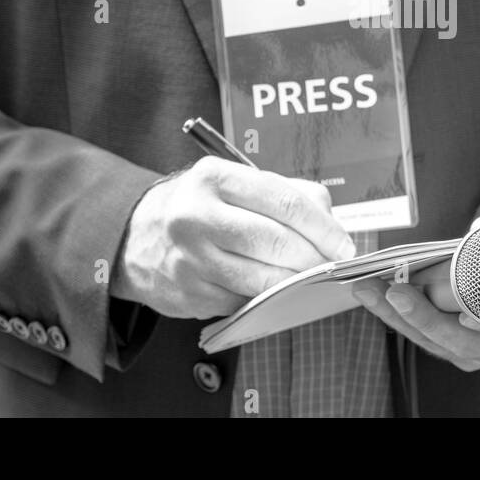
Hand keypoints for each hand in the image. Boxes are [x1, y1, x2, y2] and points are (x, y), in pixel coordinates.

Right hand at [112, 156, 355, 318]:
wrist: (135, 235)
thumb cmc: (200, 206)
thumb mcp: (234, 183)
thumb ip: (286, 194)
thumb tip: (330, 222)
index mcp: (215, 178)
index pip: (285, 203)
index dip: (323, 228)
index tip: (343, 244)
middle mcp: (197, 216)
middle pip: (276, 243)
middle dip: (315, 259)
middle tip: (333, 266)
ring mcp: (190, 259)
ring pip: (263, 279)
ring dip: (296, 283)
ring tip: (311, 279)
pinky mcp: (188, 294)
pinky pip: (243, 301)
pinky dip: (267, 299)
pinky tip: (276, 291)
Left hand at [351, 203, 479, 371]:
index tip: (462, 318)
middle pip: (456, 340)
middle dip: (420, 316)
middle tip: (390, 291)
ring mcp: (478, 352)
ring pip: (433, 343)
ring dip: (396, 316)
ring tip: (367, 289)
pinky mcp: (457, 350)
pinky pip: (424, 338)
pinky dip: (400, 318)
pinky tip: (377, 297)